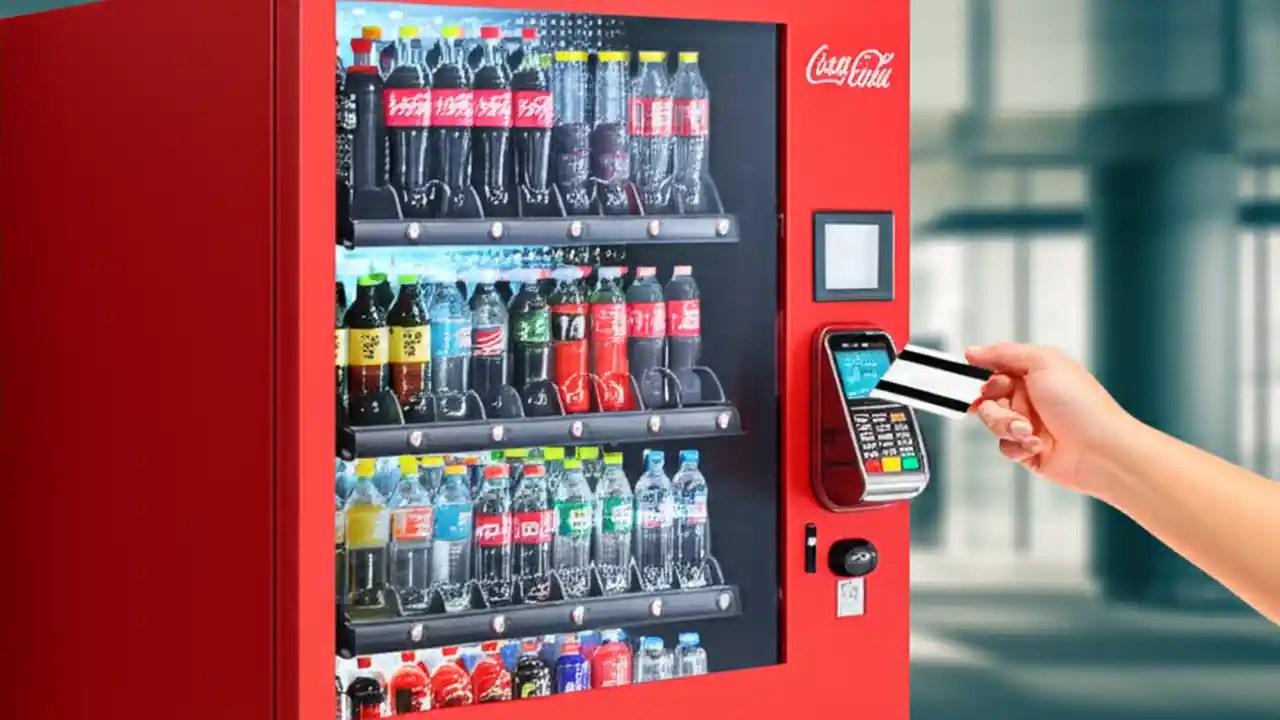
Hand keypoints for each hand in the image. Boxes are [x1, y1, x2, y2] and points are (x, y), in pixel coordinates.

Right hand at [964, 343, 1134, 496]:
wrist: (1100, 451)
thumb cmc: (1083, 406)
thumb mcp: (1043, 362)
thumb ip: (1004, 352)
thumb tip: (974, 351)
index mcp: (1035, 373)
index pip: (995, 371)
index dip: (988, 380)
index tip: (993, 387)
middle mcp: (1031, 397)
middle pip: (988, 399)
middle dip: (996, 408)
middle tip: (1017, 411)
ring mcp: (1029, 424)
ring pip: (993, 424)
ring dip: (1008, 428)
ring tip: (1030, 431)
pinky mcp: (1028, 449)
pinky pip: (1004, 447)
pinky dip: (1018, 447)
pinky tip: (1038, 446)